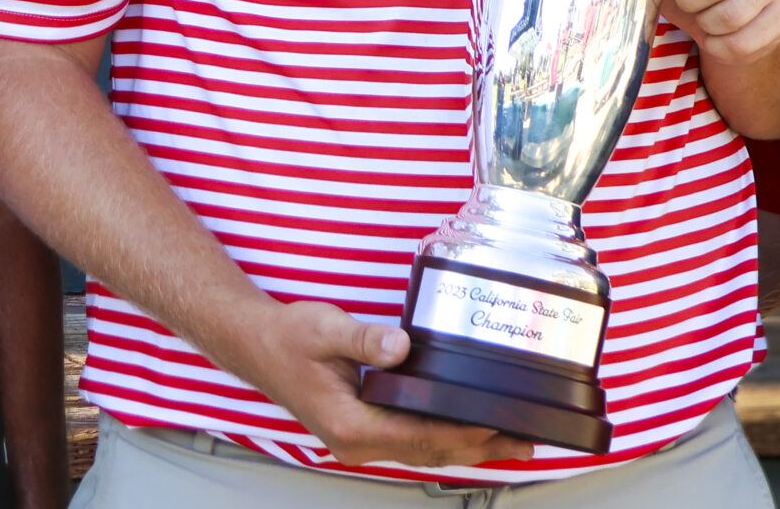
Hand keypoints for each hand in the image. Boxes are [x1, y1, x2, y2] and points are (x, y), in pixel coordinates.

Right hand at [229, 298, 529, 471]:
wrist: (255, 345)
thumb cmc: (286, 338)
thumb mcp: (324, 328)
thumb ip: (364, 337)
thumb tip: (402, 346)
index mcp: (349, 423)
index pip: (418, 435)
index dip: (461, 432)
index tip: (496, 425)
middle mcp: (356, 442)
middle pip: (429, 452)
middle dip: (480, 448)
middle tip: (524, 441)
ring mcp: (359, 441)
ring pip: (423, 452)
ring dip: (467, 447)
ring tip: (510, 441)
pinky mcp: (363, 431)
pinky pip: (411, 442)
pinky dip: (443, 438)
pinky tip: (465, 431)